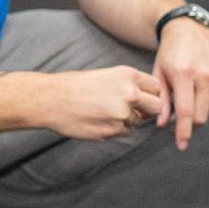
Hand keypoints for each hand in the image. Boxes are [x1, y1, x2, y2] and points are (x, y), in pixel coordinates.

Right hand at [41, 64, 164, 140]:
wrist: (52, 99)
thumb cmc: (77, 86)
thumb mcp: (108, 75)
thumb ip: (131, 86)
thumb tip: (150, 100)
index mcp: (129, 75)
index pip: (157, 87)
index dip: (151, 94)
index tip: (143, 98)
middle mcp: (130, 93)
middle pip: (157, 106)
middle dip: (148, 110)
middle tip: (132, 109)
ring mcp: (123, 113)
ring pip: (138, 122)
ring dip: (128, 121)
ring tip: (104, 112)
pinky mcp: (113, 130)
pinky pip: (123, 132)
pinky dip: (115, 129)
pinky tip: (98, 120)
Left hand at [153, 18, 208, 149]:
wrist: (189, 28)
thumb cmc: (170, 52)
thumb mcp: (159, 73)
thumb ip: (162, 101)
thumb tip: (163, 125)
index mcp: (184, 73)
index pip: (185, 111)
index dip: (184, 132)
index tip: (181, 145)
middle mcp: (206, 74)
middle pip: (202, 115)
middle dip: (192, 124)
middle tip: (182, 120)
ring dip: (200, 105)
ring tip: (191, 88)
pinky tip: (202, 81)